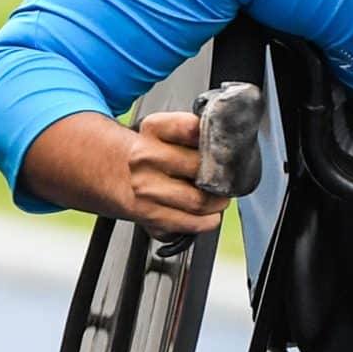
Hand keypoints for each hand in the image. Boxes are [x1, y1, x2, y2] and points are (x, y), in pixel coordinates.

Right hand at [124, 111, 228, 234]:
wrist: (122, 176)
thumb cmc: (158, 155)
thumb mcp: (173, 131)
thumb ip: (199, 133)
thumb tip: (230, 144)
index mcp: (153, 129)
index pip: (192, 128)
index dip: (215, 138)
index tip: (224, 147)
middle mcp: (144, 158)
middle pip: (200, 167)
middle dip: (222, 175)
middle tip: (226, 176)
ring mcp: (144, 188)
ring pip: (200, 201)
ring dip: (218, 201)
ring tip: (217, 196)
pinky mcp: (150, 216)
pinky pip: (194, 223)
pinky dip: (209, 220)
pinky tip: (207, 213)